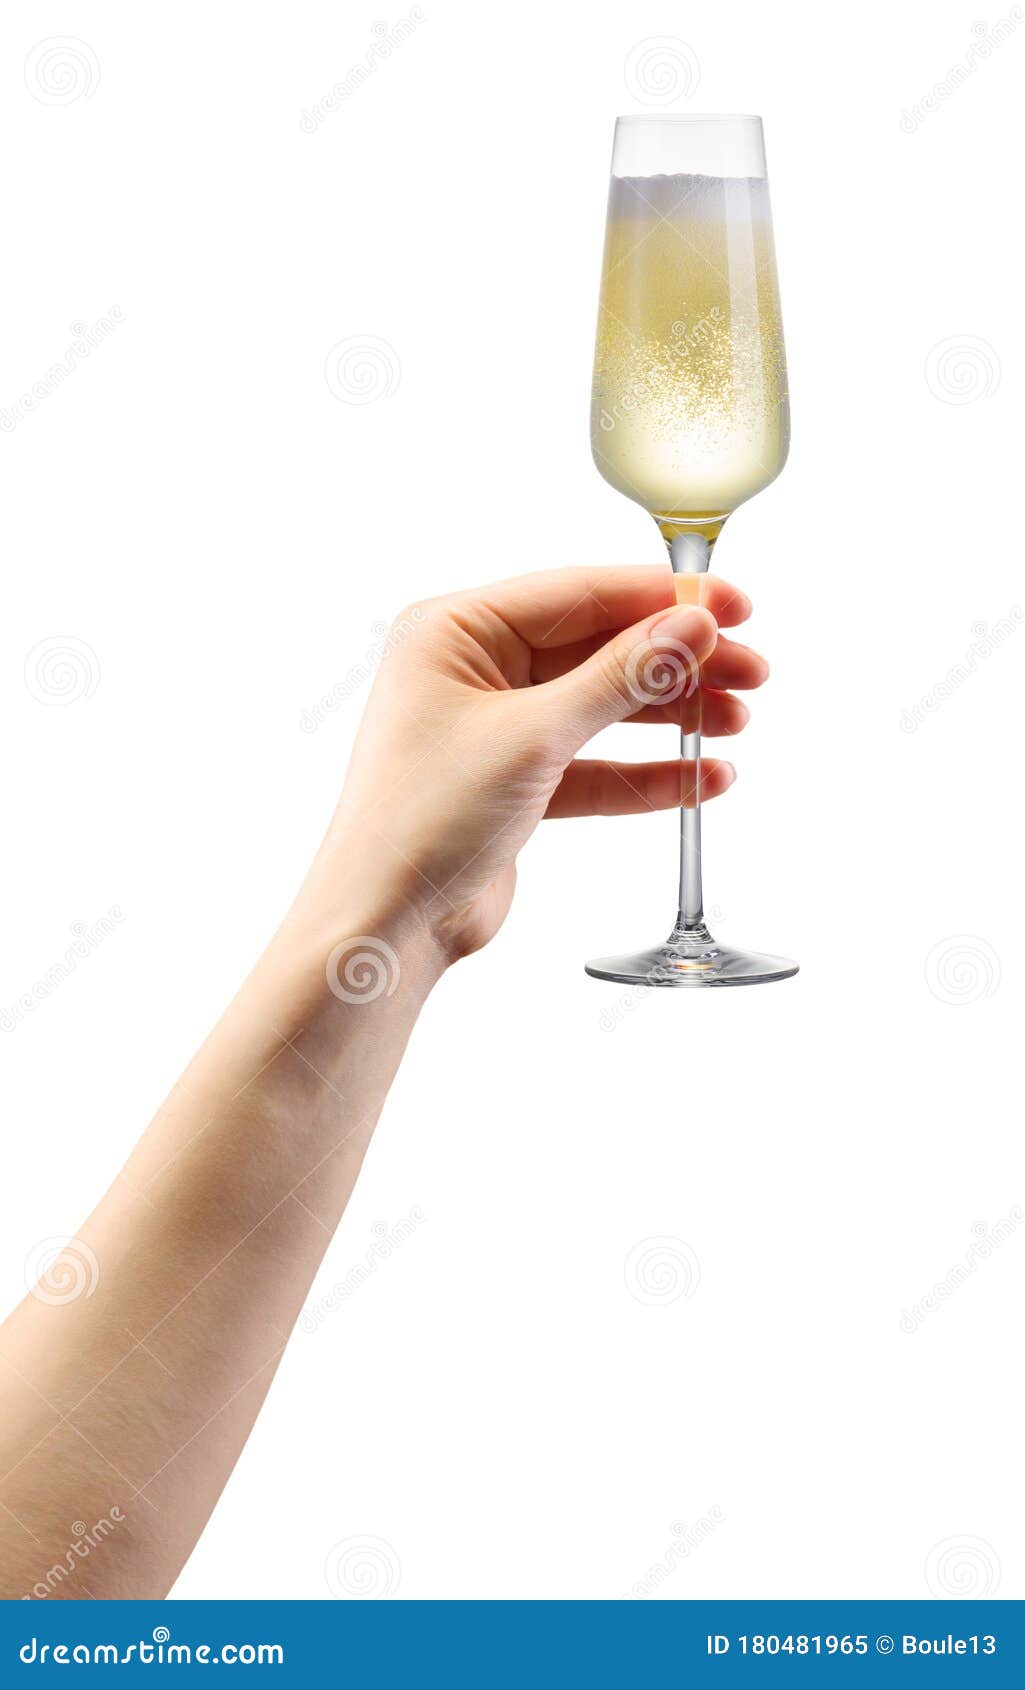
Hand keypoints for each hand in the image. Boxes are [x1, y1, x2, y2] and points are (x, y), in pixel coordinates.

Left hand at [299, 567, 768, 963]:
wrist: (385, 925)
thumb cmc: (426, 819)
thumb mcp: (534, 736)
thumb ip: (620, 677)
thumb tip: (692, 625)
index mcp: (455, 630)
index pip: (579, 594)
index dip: (662, 599)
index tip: (734, 606)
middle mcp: (471, 669)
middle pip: (598, 648)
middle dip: (677, 662)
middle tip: (752, 671)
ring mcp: (494, 727)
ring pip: (601, 707)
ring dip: (669, 716)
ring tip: (736, 721)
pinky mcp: (514, 784)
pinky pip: (593, 765)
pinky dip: (645, 774)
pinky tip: (703, 777)